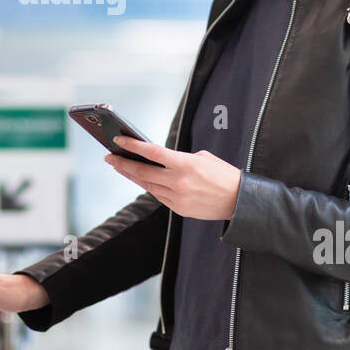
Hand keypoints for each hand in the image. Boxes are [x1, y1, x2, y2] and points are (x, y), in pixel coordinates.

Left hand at [104, 137, 241, 219]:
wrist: (240, 201)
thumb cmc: (223, 175)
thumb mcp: (203, 158)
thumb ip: (179, 159)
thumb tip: (160, 161)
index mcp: (186, 164)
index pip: (152, 152)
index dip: (132, 146)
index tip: (118, 140)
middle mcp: (179, 182)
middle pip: (143, 171)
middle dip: (123, 164)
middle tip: (110, 157)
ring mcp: (177, 197)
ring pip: (147, 185)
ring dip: (132, 176)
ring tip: (121, 167)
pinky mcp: (178, 209)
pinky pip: (158, 196)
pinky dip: (149, 186)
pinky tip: (141, 179)